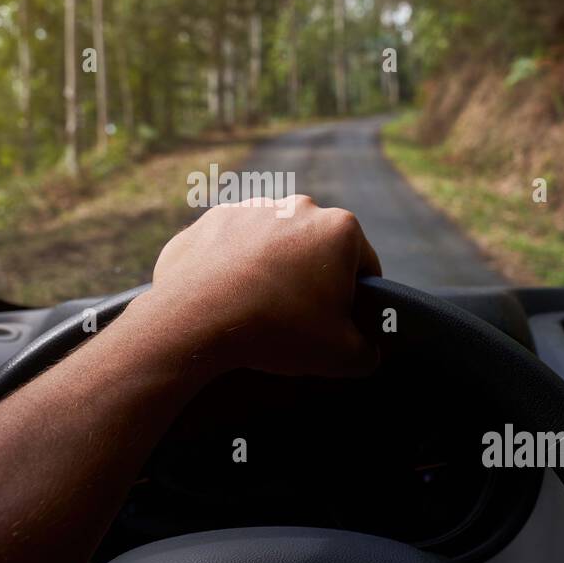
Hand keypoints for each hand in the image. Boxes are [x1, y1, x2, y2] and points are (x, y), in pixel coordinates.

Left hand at [140, 194, 382, 378]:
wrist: (196, 318)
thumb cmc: (275, 329)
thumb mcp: (341, 355)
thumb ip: (367, 350)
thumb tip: (366, 349)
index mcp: (340, 229)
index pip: (365, 266)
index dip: (357, 299)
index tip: (338, 323)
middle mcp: (298, 207)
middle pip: (318, 250)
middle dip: (311, 281)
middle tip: (296, 320)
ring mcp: (252, 208)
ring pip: (274, 244)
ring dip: (272, 270)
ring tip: (257, 310)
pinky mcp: (213, 219)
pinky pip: (233, 246)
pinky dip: (233, 268)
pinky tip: (227, 298)